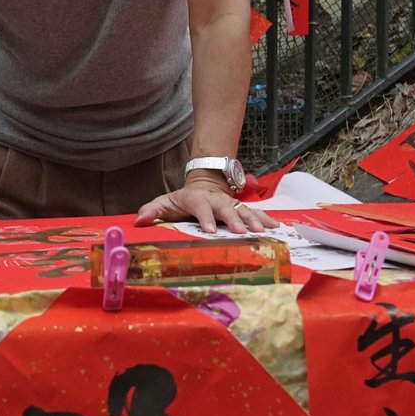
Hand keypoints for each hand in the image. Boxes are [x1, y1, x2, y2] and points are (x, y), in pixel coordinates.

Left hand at [136, 170, 280, 233]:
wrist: (204, 183)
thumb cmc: (182, 199)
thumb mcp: (165, 202)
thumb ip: (152, 210)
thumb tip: (139, 221)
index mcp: (197, 199)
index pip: (201, 207)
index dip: (206, 218)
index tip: (210, 231)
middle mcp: (216, 199)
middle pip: (226, 208)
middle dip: (234, 219)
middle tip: (241, 232)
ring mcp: (230, 203)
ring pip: (243, 209)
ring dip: (253, 220)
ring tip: (263, 231)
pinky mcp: (241, 208)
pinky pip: (255, 213)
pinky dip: (266, 219)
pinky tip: (276, 227)